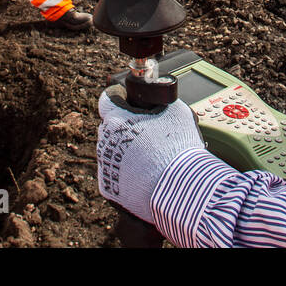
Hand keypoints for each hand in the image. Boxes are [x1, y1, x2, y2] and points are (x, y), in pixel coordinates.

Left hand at [96, 85, 205, 223]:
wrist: (181, 188)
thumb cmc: (178, 148)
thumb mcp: (175, 111)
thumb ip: (161, 99)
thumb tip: (159, 96)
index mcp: (115, 120)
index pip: (108, 99)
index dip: (121, 97)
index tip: (130, 101)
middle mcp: (104, 143)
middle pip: (111, 128)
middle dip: (126, 127)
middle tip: (148, 133)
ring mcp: (105, 167)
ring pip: (112, 152)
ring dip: (126, 151)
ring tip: (150, 158)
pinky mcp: (109, 189)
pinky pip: (115, 175)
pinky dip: (126, 174)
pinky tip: (145, 174)